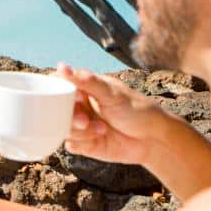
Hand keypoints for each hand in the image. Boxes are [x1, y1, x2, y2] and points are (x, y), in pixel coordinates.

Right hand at [56, 63, 171, 166]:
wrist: (153, 139)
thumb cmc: (137, 109)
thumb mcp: (112, 93)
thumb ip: (86, 81)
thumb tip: (62, 66)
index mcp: (84, 89)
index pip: (59, 86)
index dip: (58, 93)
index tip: (74, 98)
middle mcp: (81, 106)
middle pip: (57, 109)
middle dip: (70, 116)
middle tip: (85, 120)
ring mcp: (81, 125)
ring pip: (63, 128)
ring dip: (79, 131)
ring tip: (101, 129)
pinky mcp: (85, 144)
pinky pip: (71, 144)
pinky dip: (82, 143)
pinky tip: (98, 139)